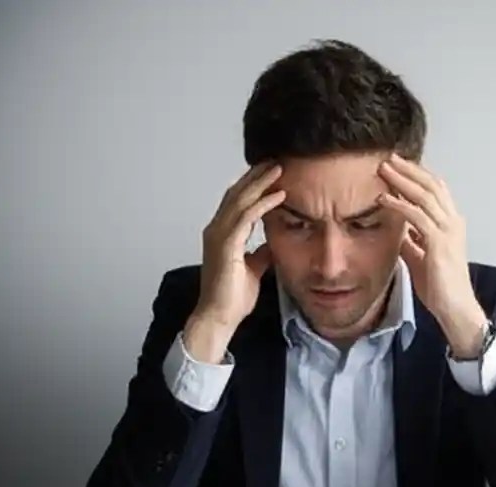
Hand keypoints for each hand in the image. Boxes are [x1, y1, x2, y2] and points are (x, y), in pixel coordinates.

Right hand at [191, 163, 285, 333]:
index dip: (252, 185)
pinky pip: (246, 217)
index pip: (236, 201)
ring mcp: (218, 236)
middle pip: (236, 193)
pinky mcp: (226, 245)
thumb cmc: (232, 297)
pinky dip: (263, 203)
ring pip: (240, 200)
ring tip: (278, 168)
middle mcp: (216, 230)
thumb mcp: (254, 268)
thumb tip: (274, 242)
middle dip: (255, 175)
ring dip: (260, 182)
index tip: (271, 172)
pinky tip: (279, 194)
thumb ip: (261, 252)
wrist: (219, 317)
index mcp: (221, 234)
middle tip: (275, 160)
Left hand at [376, 154, 486, 356]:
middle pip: (431, 185)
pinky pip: (417, 218)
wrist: (454, 305)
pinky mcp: (439, 243)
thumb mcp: (420, 256)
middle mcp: (452, 222)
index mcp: (449, 223)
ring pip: (425, 196)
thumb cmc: (439, 284)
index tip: (396, 165)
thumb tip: (397, 230)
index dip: (416, 175)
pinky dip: (399, 206)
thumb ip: (411, 241)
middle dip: (409, 169)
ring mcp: (448, 231)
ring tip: (383, 170)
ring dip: (402, 181)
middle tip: (388, 158)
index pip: (434, 190)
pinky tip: (383, 199)